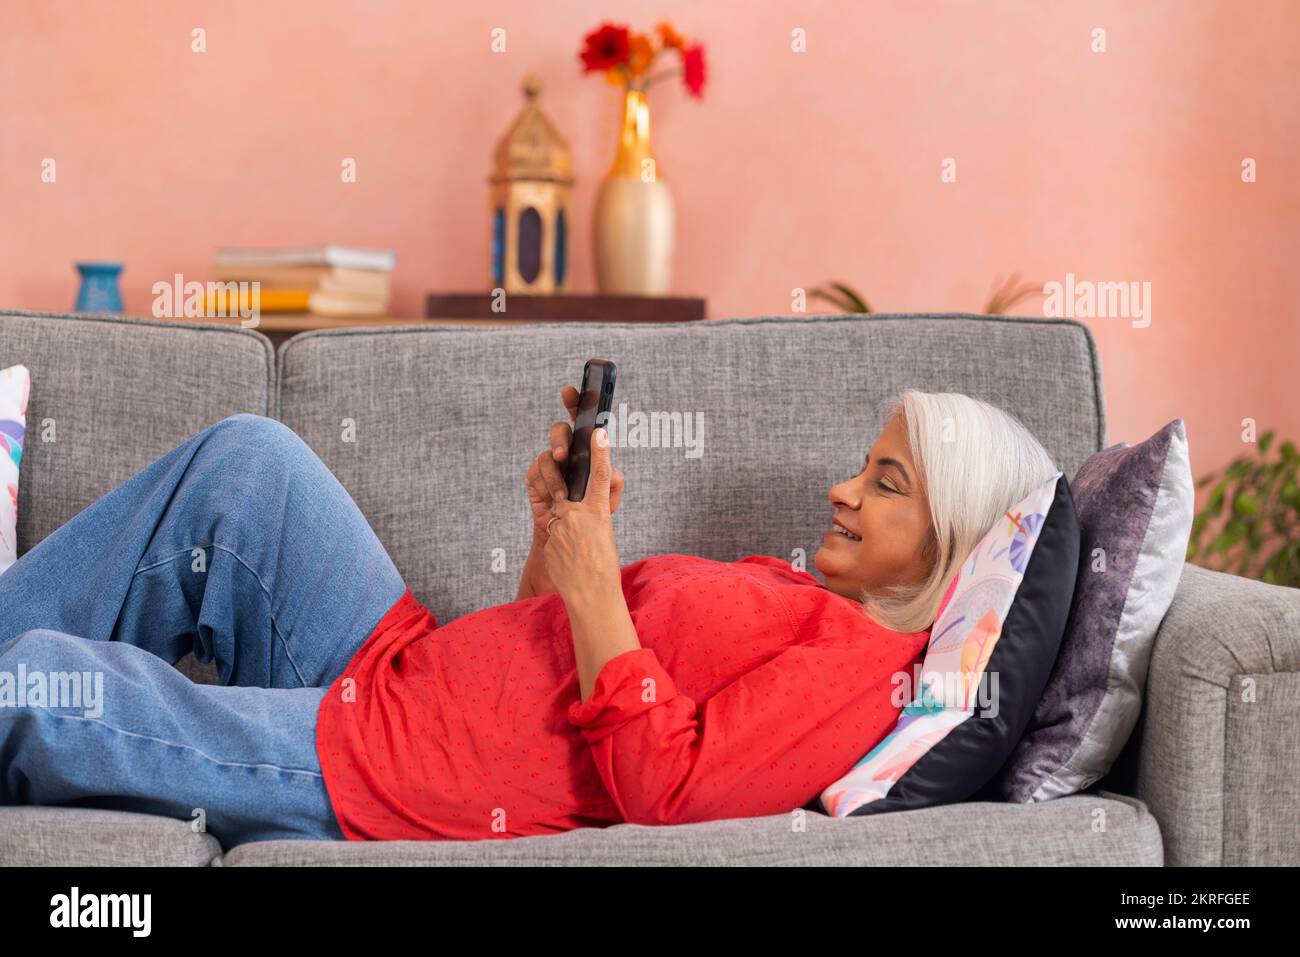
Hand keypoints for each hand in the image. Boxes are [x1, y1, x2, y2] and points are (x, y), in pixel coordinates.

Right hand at [525, 385, 623, 544]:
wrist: (568, 537)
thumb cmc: (591, 513)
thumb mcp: (608, 499)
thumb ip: (613, 479)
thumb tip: (607, 453)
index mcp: (589, 450)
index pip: (584, 420)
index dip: (577, 402)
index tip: (569, 390)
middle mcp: (569, 452)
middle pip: (561, 430)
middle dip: (560, 437)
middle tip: (564, 455)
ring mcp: (551, 464)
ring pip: (549, 452)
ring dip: (555, 473)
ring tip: (562, 492)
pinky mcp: (536, 476)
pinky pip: (538, 471)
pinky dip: (547, 485)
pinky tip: (554, 498)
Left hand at [543, 426, 622, 605]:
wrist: (590, 598)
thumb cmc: (605, 569)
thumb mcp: (607, 535)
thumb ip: (597, 511)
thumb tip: (587, 501)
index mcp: (599, 513)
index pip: (602, 476)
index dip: (601, 452)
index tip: (598, 432)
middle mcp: (579, 516)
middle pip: (563, 489)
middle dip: (556, 480)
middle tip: (557, 478)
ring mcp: (560, 528)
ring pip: (557, 514)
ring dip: (563, 523)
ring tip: (576, 546)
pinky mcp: (549, 540)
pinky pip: (553, 533)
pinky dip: (560, 543)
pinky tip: (568, 559)